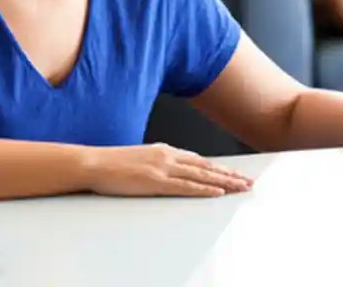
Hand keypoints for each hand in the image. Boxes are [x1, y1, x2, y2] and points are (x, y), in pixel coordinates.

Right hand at [83, 143, 253, 197]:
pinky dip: (205, 189)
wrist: (95, 163)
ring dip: (225, 182)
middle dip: (230, 174)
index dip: (219, 167)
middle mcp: (169, 156)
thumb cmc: (113, 163)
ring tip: (241, 187)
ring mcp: (164, 168)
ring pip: (202, 176)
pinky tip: (218, 192)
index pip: (199, 160)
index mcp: (165, 150)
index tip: (234, 173)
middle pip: (207, 166)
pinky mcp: (156, 181)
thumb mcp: (141, 156)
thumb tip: (172, 166)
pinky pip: (186, 187)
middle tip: (248, 181)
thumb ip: (158, 160)